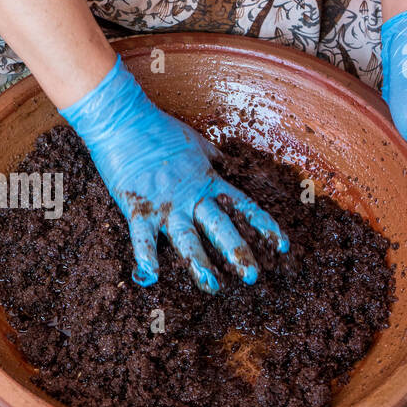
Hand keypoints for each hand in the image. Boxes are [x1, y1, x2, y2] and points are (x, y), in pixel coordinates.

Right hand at [60, 58, 288, 292]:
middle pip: (219, 227)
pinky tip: (151, 277)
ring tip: (211, 285)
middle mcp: (190, 196)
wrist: (124, 121)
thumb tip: (228, 164)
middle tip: (252, 276)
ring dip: (199, 263)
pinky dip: (145, 257)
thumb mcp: (196, 142)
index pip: (243, 206)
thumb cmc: (159, 128)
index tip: (282, 245)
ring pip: (186, 238)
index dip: (264, 225)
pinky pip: (142, 237)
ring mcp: (164, 204)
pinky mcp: (137, 207)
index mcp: (207, 181)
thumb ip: (213, 159)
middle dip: (237, 252)